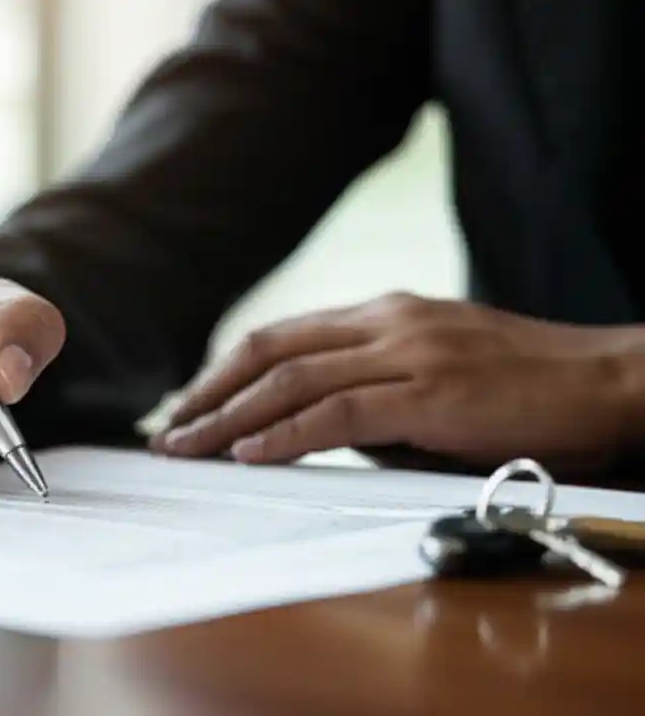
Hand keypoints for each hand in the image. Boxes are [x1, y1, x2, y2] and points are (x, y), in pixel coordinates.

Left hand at [151, 292, 644, 472]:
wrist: (610, 381)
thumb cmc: (529, 386)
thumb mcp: (439, 373)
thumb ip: (377, 391)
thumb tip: (316, 428)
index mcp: (387, 314)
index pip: (283, 336)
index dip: (226, 370)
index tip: (189, 403)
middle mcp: (388, 323)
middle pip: (269, 349)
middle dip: (208, 391)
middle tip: (167, 429)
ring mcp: (408, 354)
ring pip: (291, 379)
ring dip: (227, 417)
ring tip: (185, 446)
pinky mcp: (430, 394)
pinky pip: (336, 412)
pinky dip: (283, 433)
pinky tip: (247, 452)